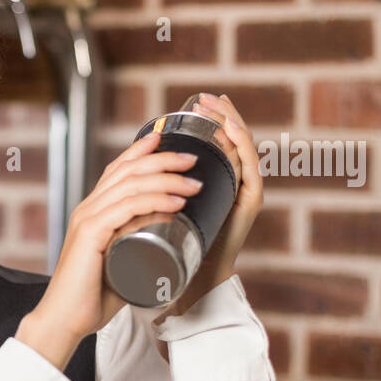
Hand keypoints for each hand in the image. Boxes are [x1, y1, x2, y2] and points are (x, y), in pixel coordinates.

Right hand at [16, 131, 202, 368]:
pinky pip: (126, 208)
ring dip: (166, 180)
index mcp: (91, 212)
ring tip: (193, 184)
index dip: (143, 151)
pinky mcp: (90, 235)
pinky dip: (153, 201)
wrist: (64, 321)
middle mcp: (87, 209)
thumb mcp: (119, 263)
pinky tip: (175, 202)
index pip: (117, 170)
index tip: (171, 142)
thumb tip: (169, 242)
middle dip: (163, 159)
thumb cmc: (90, 298)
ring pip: (130, 185)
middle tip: (193, 161)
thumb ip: (136, 249)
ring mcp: (87, 220)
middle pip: (127, 170)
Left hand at [154, 92, 263, 323]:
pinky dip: (241, 146)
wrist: (185, 283)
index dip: (214, 118)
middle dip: (222, 113)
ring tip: (215, 107)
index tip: (199, 101)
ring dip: (231, 123)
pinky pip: (249, 169)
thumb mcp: (160, 209)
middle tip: (205, 98)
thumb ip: (154, 191)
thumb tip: (131, 166)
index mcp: (217, 183)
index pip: (221, 142)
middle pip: (235, 139)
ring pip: (244, 149)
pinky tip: (231, 131)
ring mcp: (244, 192)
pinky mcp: (248, 203)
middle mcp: (235, 184)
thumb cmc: (169, 248)